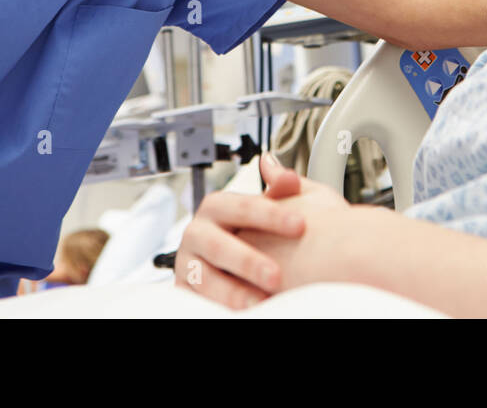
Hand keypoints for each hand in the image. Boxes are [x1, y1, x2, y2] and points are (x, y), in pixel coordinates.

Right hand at [174, 152, 309, 308]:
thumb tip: (286, 174)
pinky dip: (218, 306)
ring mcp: (188, 265)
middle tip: (277, 275)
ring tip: (261, 302)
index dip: (271, 215)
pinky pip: (197, 301)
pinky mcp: (185, 292)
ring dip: (233, 292)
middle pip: (218, 245)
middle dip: (248, 261)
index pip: (242, 207)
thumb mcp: (270, 209)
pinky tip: (245, 312)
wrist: (240, 268)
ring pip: (205, 278)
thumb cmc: (258, 235)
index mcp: (216, 208)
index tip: (301, 225)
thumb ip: (279, 192)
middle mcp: (198, 234)